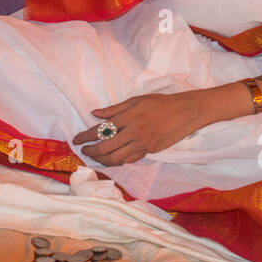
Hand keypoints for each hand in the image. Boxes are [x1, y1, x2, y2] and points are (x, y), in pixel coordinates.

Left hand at [72, 92, 210, 165]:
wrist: (186, 111)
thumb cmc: (161, 102)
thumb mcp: (136, 100)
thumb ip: (114, 109)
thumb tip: (94, 113)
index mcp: (128, 116)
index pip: (100, 130)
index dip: (85, 136)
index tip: (76, 139)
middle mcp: (133, 132)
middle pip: (105, 148)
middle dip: (90, 151)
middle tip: (83, 150)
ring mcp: (142, 143)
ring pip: (116, 158)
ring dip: (102, 159)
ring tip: (95, 156)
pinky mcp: (150, 151)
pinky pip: (129, 160)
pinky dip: (118, 161)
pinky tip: (112, 158)